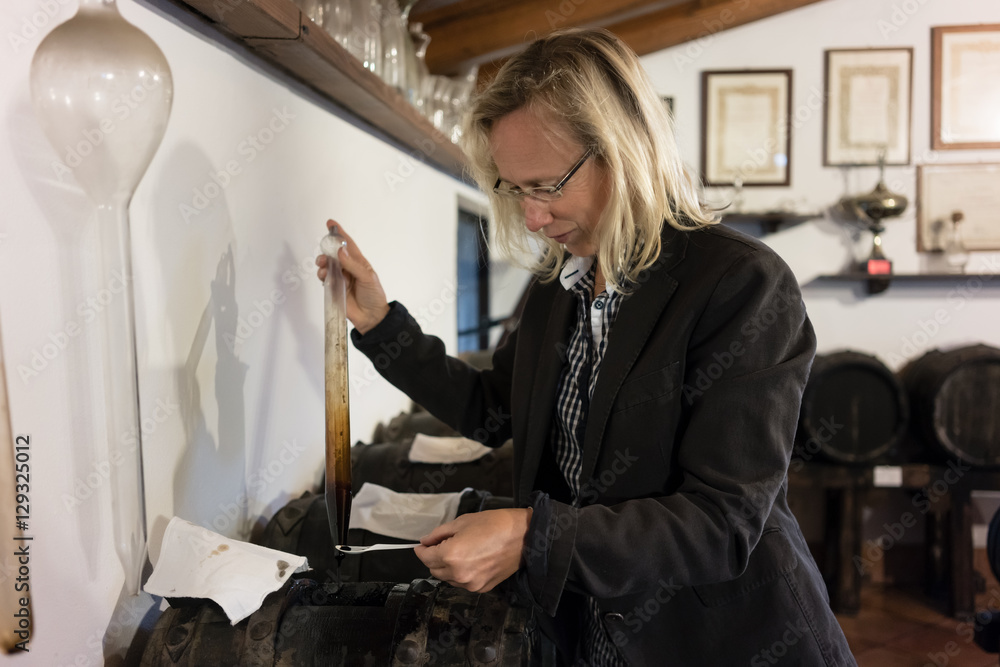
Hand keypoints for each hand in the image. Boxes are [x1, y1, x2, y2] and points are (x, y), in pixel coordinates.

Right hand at [315, 221, 390, 334]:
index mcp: (358, 263)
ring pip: (327, 266)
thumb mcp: (368, 278)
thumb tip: (340, 251)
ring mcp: (340, 279)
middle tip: (325, 256)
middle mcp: (348, 269)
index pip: (347, 245)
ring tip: (323, 267)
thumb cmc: (374, 296)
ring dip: (323, 264)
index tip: (331, 223)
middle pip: (333, 254)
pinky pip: (325, 279)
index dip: (339, 234)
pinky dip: (322, 275)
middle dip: (326, 251)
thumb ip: (353, 265)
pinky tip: (324, 276)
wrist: (372, 318)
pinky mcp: (334, 289)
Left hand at [414, 508, 531, 592]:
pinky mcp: (481, 588)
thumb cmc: (495, 525)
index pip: (425, 557)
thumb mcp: (462, 522)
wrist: (523, 537)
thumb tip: (426, 541)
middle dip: (433, 558)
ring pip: (447, 578)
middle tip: (442, 544)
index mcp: (451, 555)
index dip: (421, 550)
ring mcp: (471, 584)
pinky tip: (471, 560)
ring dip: (446, 567)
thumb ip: (439, 533)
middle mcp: (458, 574)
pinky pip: (462, 583)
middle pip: (434, 570)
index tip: (422, 545)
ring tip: (460, 551)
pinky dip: (460, 573)